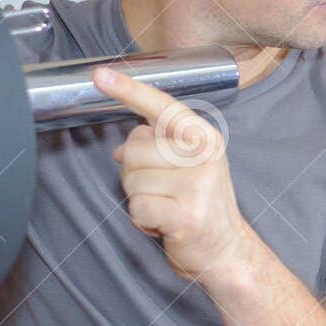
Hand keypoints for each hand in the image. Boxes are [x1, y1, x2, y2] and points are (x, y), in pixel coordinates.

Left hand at [101, 67, 251, 283]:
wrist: (226, 250)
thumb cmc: (200, 205)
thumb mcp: (188, 166)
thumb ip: (158, 147)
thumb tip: (121, 148)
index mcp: (205, 138)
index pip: (163, 106)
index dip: (129, 90)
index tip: (99, 75)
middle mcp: (205, 156)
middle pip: (133, 149)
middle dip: (134, 174)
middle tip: (161, 192)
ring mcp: (198, 186)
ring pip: (132, 180)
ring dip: (139, 200)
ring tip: (165, 208)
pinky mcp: (187, 215)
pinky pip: (138, 207)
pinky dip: (142, 221)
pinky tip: (163, 225)